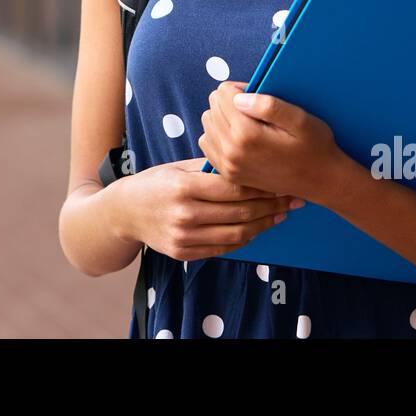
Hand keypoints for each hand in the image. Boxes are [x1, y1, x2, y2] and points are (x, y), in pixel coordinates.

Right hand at [118, 156, 303, 260]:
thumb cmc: (154, 183)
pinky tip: (259, 227)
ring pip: (237, 233)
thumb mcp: (177, 167)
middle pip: (240, 211)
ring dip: (265, 224)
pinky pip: (224, 247)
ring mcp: (184, 237)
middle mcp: (184, 214)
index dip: (262, 185)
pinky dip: (246, 238)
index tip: (281, 179)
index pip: (233, 188)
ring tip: (282, 214)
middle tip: (292, 197)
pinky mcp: (184, 253)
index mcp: (183, 187)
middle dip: (272, 205)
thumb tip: (246, 162)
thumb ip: (209, 168)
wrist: (123, 213)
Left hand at [198, 81, 342, 202]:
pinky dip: (219, 135)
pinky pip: (208, 144)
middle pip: (213, 107)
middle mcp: (232, 152)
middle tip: (256, 110)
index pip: (222, 93)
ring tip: (248, 123)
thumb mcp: (301, 120)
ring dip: (223, 118)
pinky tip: (239, 137)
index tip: (258, 97)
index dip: (241, 88)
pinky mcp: (229, 174)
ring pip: (207, 124)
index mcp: (247, 135)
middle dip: (231, 102)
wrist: (322, 182)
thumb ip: (269, 105)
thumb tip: (238, 98)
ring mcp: (228, 166)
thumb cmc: (314, 148)